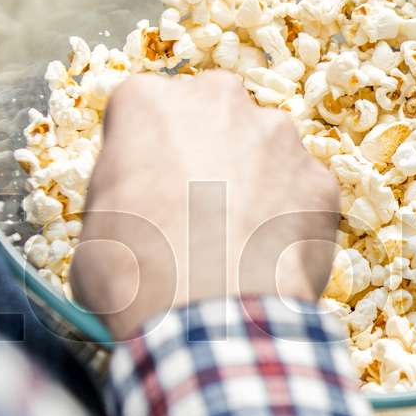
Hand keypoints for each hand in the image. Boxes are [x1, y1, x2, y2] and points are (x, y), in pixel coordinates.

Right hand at [71, 71, 339, 340]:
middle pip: (212, 120)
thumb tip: (138, 209)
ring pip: (265, 152)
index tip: (147, 192)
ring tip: (239, 241)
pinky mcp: (321, 179)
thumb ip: (122, 192)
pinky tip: (272, 258)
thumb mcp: (94, 227)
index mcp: (148, 102)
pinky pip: (302, 194)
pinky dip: (291, 220)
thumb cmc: (134, 272)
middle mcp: (218, 100)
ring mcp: (278, 136)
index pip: (145, 116)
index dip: (145, 159)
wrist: (210, 314)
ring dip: (255, 184)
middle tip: (198, 211)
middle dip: (208, 156)